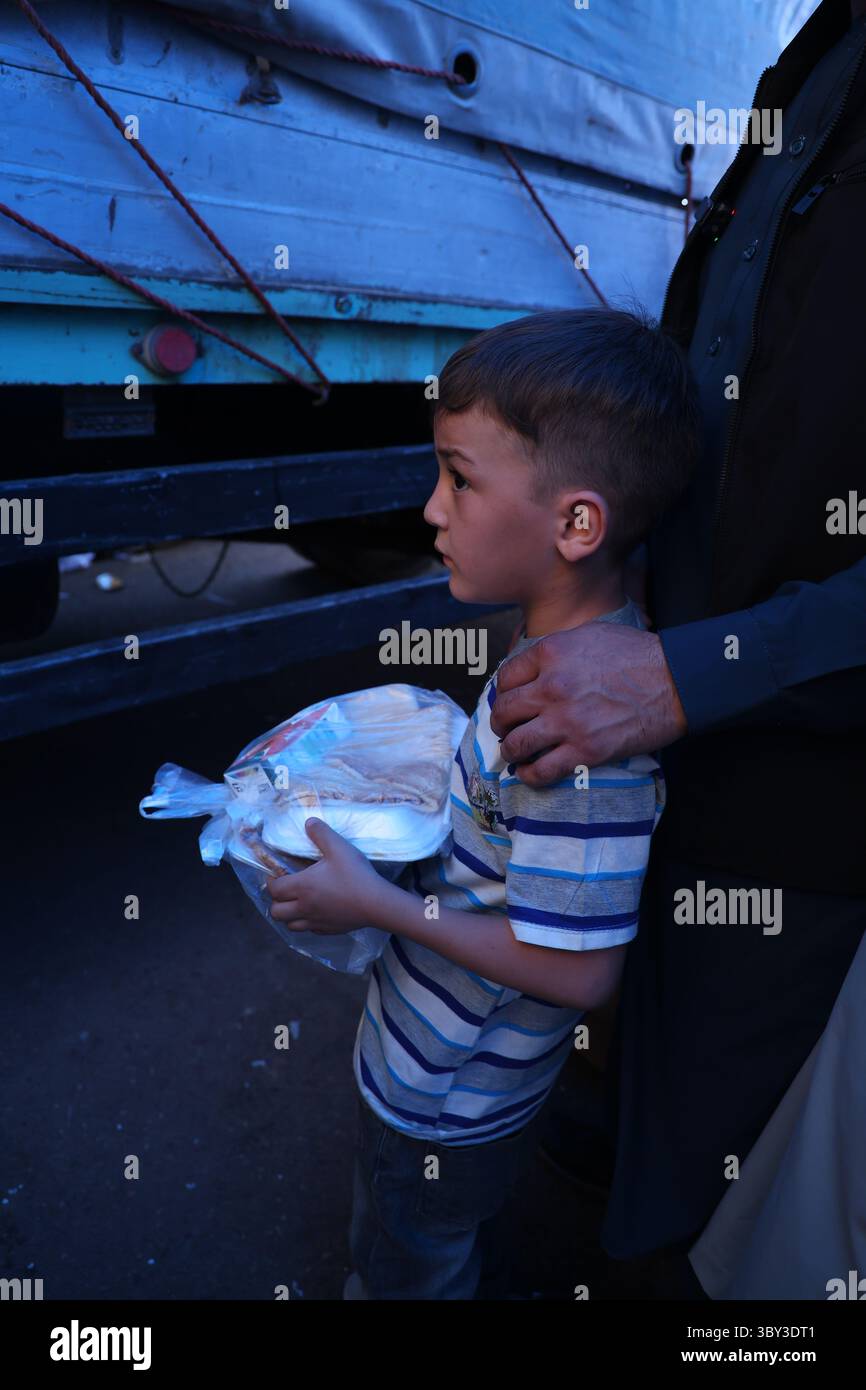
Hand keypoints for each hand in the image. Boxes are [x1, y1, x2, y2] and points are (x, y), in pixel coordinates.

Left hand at [266, 818, 383, 933]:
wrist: (377, 903)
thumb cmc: (356, 875)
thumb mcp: (339, 848)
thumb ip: (322, 833)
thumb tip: (308, 822)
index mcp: (302, 887)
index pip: (274, 889)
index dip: (271, 881)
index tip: (276, 873)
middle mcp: (304, 907)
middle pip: (276, 912)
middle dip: (276, 901)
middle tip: (286, 890)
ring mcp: (316, 921)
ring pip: (290, 925)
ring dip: (289, 915)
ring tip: (297, 903)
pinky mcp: (328, 930)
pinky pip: (309, 930)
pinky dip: (307, 922)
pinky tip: (317, 912)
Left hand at [489, 624, 686, 786]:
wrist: (674, 681)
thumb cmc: (637, 654)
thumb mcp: (590, 634)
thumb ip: (558, 649)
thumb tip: (536, 664)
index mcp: (551, 654)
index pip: (506, 678)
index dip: (504, 692)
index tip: (511, 700)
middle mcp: (552, 687)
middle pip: (504, 711)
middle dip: (501, 722)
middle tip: (507, 727)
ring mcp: (566, 721)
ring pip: (515, 744)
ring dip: (510, 750)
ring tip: (516, 752)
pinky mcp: (585, 750)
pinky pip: (541, 770)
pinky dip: (529, 775)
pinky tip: (530, 772)